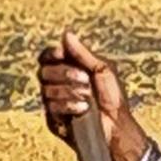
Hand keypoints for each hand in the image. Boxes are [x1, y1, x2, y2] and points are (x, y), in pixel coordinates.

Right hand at [35, 30, 150, 160]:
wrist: (117, 126)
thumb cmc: (113, 98)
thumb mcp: (103, 70)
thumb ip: (83, 54)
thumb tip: (66, 34)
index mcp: (66, 70)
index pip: (46, 57)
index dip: (50, 54)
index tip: (60, 54)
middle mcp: (56, 85)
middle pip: (43, 71)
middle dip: (64, 74)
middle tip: (85, 79)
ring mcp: (53, 103)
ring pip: (46, 89)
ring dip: (69, 91)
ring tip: (88, 97)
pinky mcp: (53, 119)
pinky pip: (51, 107)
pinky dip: (68, 105)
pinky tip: (83, 109)